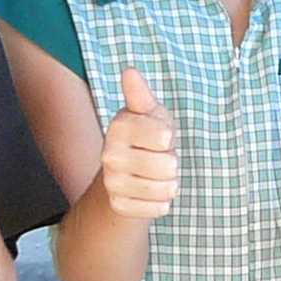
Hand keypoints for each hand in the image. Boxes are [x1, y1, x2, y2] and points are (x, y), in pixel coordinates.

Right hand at [100, 65, 179, 220]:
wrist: (128, 172)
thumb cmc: (147, 135)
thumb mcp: (149, 113)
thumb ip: (141, 96)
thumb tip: (130, 72)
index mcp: (118, 127)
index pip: (163, 136)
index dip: (169, 137)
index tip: (160, 135)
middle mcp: (108, 155)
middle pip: (168, 165)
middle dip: (172, 162)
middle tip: (159, 157)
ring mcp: (112, 182)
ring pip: (165, 188)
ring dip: (170, 183)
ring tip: (158, 174)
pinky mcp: (119, 205)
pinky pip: (158, 208)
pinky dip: (162, 202)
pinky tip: (152, 192)